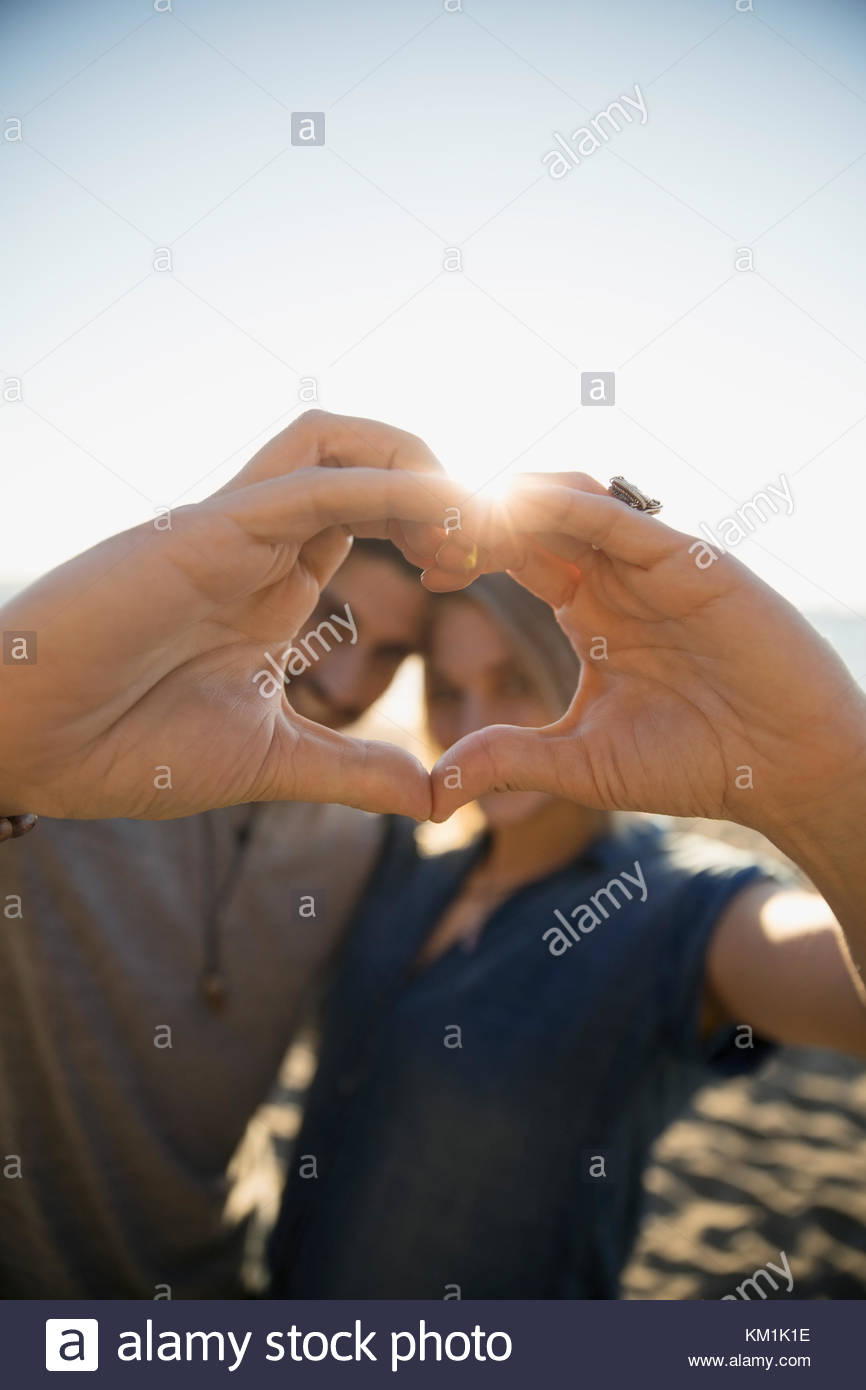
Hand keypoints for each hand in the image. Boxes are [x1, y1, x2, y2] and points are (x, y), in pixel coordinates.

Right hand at [0, 410, 463, 821]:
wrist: (28, 746)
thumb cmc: (126, 748)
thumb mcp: (270, 761)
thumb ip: (352, 770)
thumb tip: (432, 798)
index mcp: (276, 588)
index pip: (372, 517)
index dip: (441, 528)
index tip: (491, 569)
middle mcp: (260, 545)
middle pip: (366, 462)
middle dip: (445, 488)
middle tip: (499, 543)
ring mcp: (233, 530)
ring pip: (336, 443)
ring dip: (417, 465)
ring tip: (471, 526)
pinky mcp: (206, 529)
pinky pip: (308, 480)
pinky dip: (381, 484)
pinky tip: (437, 518)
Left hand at [429, 476, 865, 840]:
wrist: (786, 770)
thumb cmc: (697, 763)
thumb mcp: (582, 763)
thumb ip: (510, 759)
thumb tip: (433, 791)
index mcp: (590, 613)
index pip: (516, 557)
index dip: (468, 553)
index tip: (424, 571)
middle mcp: (616, 578)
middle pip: (533, 521)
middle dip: (479, 519)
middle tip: (426, 532)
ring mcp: (651, 565)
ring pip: (571, 501)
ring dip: (513, 504)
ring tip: (464, 523)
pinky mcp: (689, 561)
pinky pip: (619, 517)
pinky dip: (568, 506)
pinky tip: (522, 511)